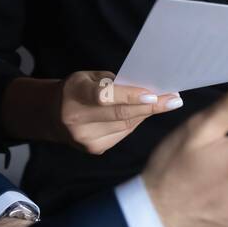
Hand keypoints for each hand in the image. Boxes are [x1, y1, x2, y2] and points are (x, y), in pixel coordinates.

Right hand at [55, 70, 182, 154]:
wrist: (53, 114)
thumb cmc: (78, 89)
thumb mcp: (90, 77)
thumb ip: (114, 83)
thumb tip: (148, 88)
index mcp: (75, 95)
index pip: (105, 97)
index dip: (130, 96)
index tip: (154, 94)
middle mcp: (78, 120)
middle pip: (121, 114)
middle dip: (151, 106)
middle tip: (174, 99)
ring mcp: (86, 139)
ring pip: (126, 125)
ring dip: (147, 113)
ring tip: (166, 102)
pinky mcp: (95, 149)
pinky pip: (123, 133)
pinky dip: (136, 121)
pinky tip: (144, 112)